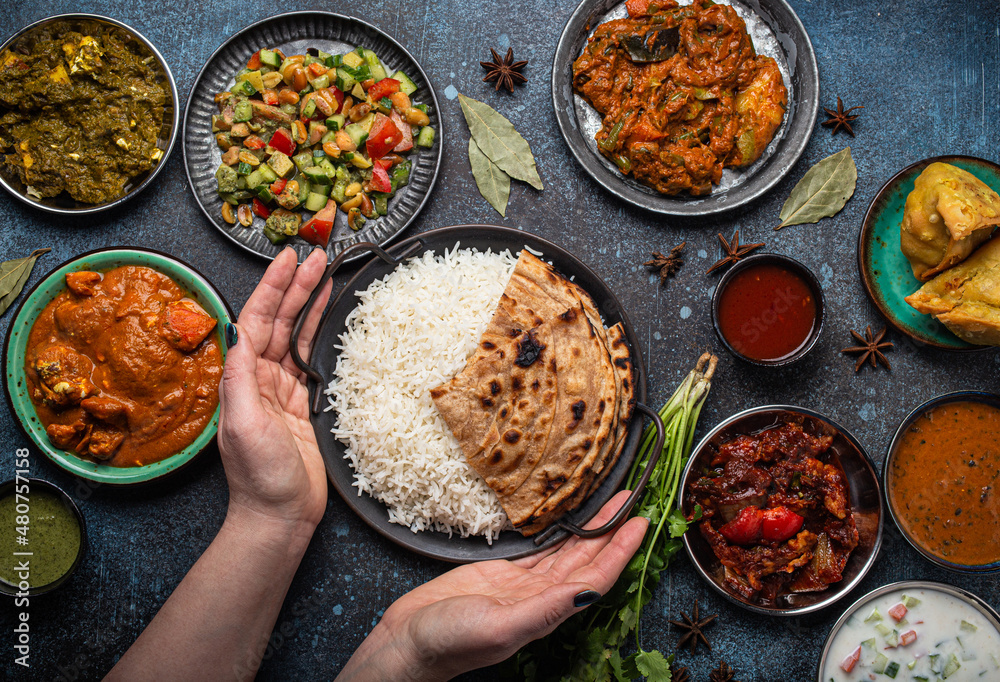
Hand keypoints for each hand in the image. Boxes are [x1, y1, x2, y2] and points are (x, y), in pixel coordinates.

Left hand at [217, 247, 332, 537]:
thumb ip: (240, 379)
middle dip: (296, 286)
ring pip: (297, 335)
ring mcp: (284, 390)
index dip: (272, 288)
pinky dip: (323, 335)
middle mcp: (260, 379)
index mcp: (242, 380)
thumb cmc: (260, 478)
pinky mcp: (305, 405)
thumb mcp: (244, 426)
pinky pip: (313, 359)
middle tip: (317, 256)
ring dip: (311, 304)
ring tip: (327, 273)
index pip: (256, 320)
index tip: (287, 259)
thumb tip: (238, 334)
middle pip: (278, 321)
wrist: (281, 517)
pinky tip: (334, 317)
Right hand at [338, 490, 647, 680]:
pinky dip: (555, 531)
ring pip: (565, 550)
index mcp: (547, 612)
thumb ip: (545, 609)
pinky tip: (566, 515)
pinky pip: (537, 548)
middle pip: (586, 558)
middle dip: (611, 530)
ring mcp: (521, 585)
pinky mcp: (500, 573)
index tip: (640, 523)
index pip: (595, 577)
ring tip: (608, 501)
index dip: (620, 550)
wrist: (408, 644)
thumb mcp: (500, 626)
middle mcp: (541, 598)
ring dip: (588, 527)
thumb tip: (587, 591)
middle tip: (631, 499)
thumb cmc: (449, 642)